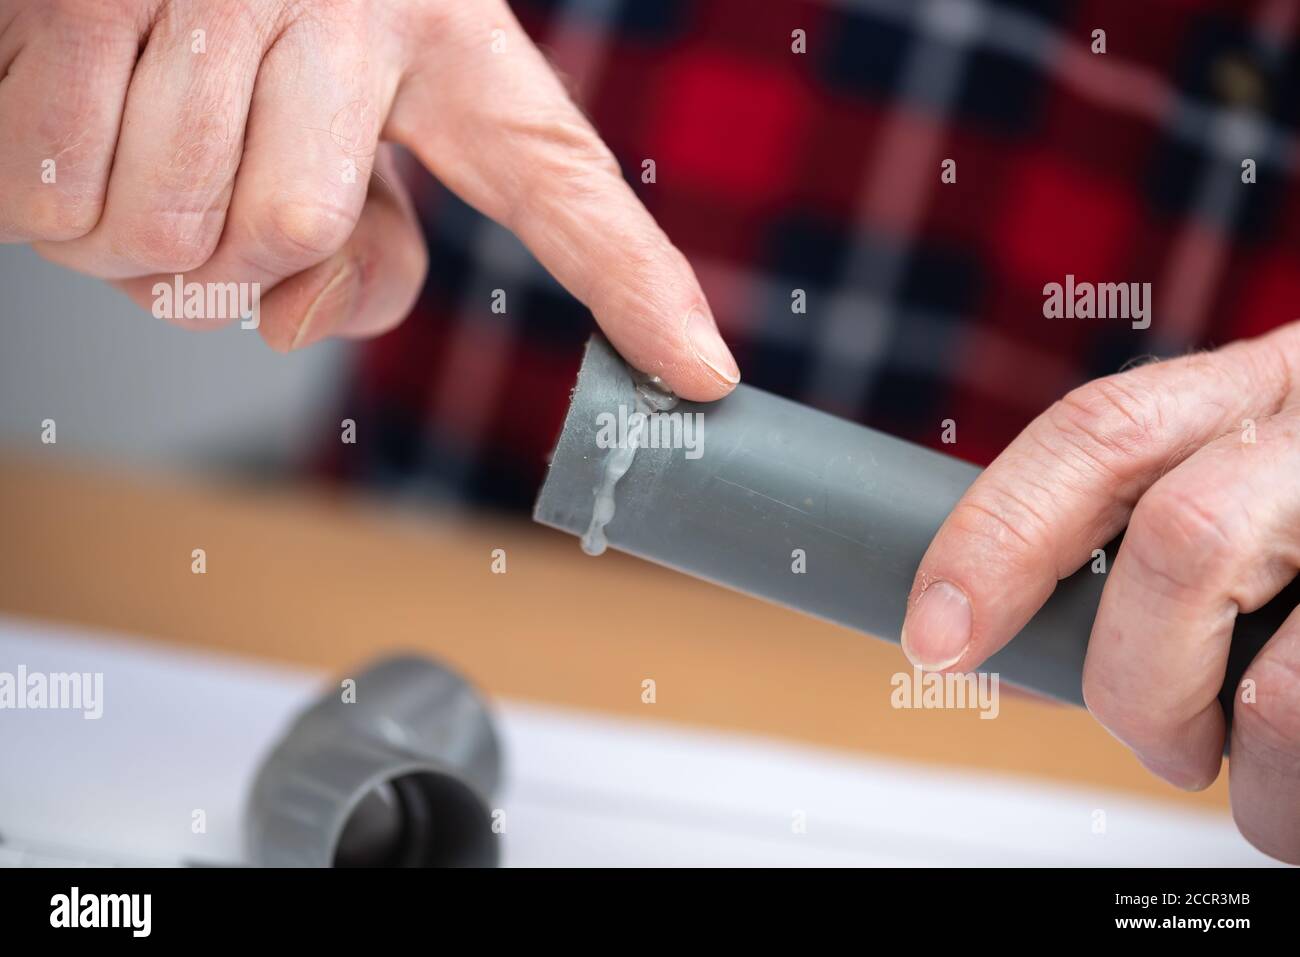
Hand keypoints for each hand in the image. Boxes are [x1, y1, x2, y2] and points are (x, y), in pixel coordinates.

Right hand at [0, 0, 738, 398]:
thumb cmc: (227, 14)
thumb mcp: (333, 119)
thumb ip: (353, 236)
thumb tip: (297, 321)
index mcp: (445, 36)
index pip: (561, 178)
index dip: (636, 286)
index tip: (702, 374)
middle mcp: (350, 1)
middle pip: (292, 237)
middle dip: (226, 264)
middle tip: (200, 192)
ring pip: (170, 228)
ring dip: (123, 236)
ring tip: (128, 144)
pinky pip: (52, 188)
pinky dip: (38, 198)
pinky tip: (57, 117)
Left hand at [900, 321, 1299, 862]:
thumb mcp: (1259, 475)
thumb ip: (1141, 535)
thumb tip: (985, 640)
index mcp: (1266, 390)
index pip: (1100, 436)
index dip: (998, 539)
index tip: (937, 641)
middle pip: (1181, 546)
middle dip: (1139, 686)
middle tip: (1162, 740)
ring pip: (1287, 696)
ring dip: (1258, 784)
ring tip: (1276, 778)